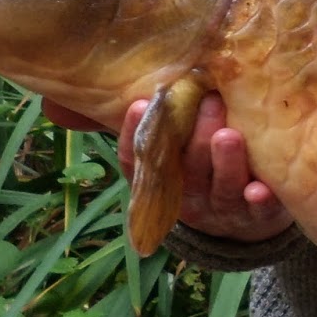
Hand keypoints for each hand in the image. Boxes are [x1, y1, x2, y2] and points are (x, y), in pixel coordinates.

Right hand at [46, 94, 291, 242]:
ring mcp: (221, 207)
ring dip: (224, 164)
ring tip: (229, 137)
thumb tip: (56, 100)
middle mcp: (187, 195)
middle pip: (186, 169)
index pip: (137, 159)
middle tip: (207, 101)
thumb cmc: (199, 162)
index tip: (138, 104)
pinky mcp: (257, 216)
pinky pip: (256, 212)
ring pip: (219, 188)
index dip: (134, 136)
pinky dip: (258, 201)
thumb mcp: (165, 144)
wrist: (246, 216)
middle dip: (193, 138)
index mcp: (160, 178)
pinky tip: (260, 188)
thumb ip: (135, 118)